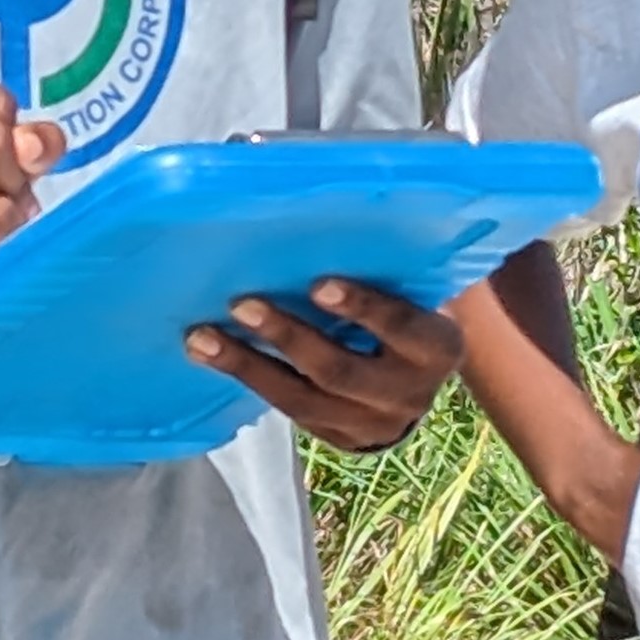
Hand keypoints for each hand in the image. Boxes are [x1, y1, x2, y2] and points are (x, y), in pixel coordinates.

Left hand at [184, 278, 463, 452]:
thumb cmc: (403, 308)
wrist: (416, 379)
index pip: (400, 326)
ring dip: (249, 367)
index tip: (317, 285)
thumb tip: (301, 200)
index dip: (361, 307)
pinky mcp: (339, 439)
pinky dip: (248, 381)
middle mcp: (409, 394)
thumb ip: (374, 258)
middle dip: (288, 337)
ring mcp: (373, 424)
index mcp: (436, 347)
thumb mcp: (409, 287)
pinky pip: (290, 414)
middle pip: (341, 371)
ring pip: (304, 401)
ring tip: (202, 339)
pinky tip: (210, 357)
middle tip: (241, 305)